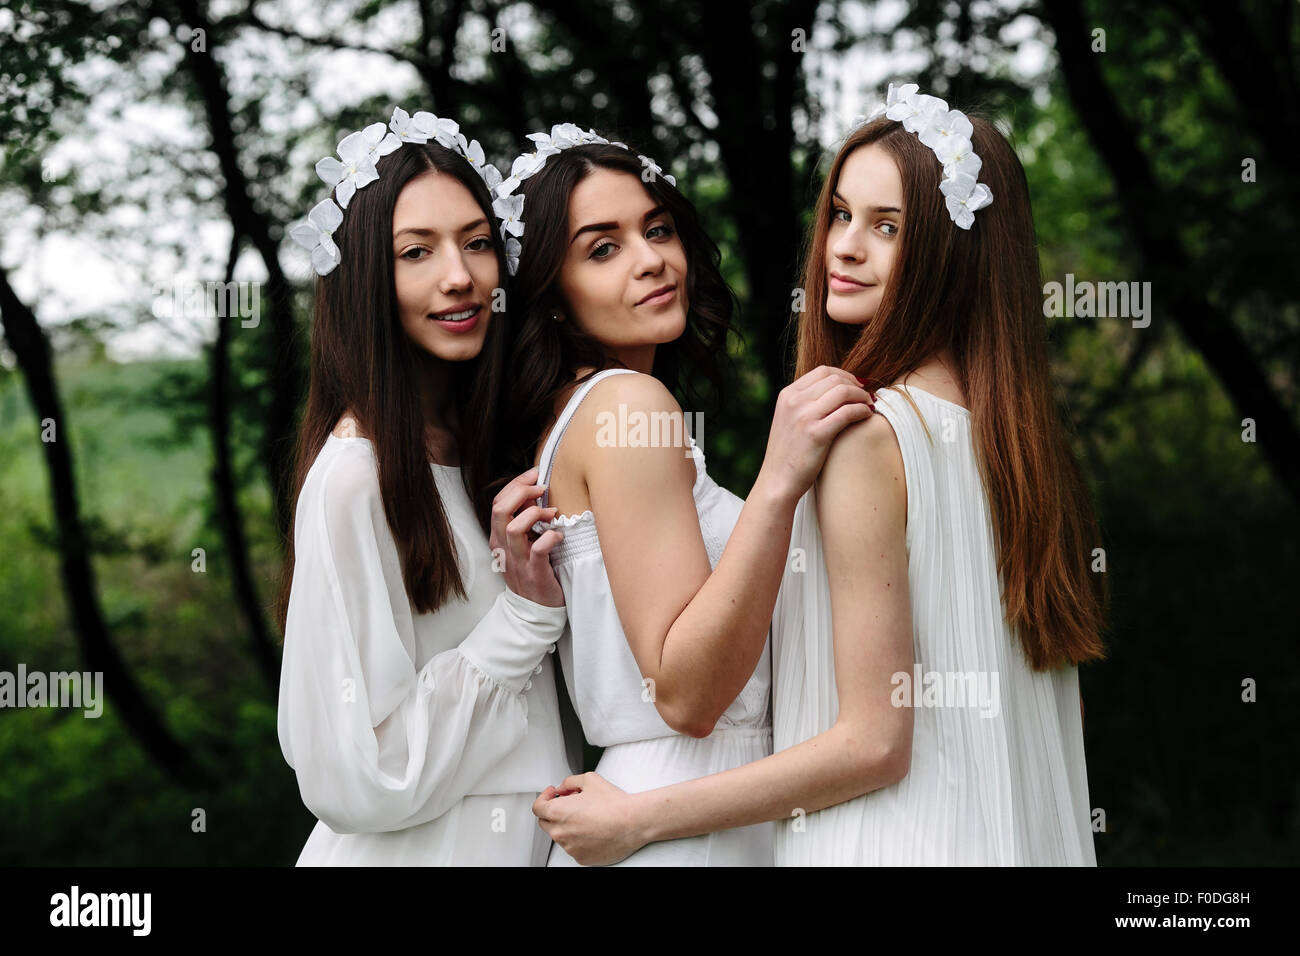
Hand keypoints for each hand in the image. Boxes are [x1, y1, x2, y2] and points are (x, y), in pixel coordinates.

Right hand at [489, 466, 564, 606]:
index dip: (515, 485)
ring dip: (534, 513)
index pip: (498, 503)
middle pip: (500, 510)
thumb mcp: (522, 546)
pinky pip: (538, 550)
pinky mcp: (534, 573)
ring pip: (513, 528)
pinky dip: (550, 537)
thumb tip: (536, 495)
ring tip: (552, 513)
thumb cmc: (532, 572)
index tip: (534, 475)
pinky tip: (559, 536)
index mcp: (499, 539)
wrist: (534, 611)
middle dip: (521, 491)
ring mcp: (517, 562)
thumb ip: (525, 523)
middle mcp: (504, 548)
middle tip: (541, 487)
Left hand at [532, 772, 645, 865]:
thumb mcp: (589, 779)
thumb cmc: (614, 803)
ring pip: (561, 836)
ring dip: (567, 825)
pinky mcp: (581, 858)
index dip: (544, 798)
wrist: (633, 823)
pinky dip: (579, 839)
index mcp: (558, 812)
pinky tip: (593, 829)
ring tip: (587, 816)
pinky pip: (574, 847)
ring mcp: (570, 848)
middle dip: (554, 812)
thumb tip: (564, 787)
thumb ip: (570, 782)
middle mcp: (560, 833)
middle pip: (546, 823)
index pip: (537, 807)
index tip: (552, 794)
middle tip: (569, 804)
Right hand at [756, 366, 875, 504]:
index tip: (857, 386)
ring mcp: (804, 417)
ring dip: (862, 396)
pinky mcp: (816, 434)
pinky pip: (847, 412)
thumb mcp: (790, 420)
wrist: (778, 481)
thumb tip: (836, 390)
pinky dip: (862, 411)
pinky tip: (867, 416)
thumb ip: (806, 403)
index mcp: (787, 395)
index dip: (845, 375)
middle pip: (835, 379)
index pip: (823, 371)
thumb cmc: (789, 454)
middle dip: (856, 385)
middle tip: (867, 396)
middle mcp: (794, 402)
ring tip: (870, 406)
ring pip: (843, 392)